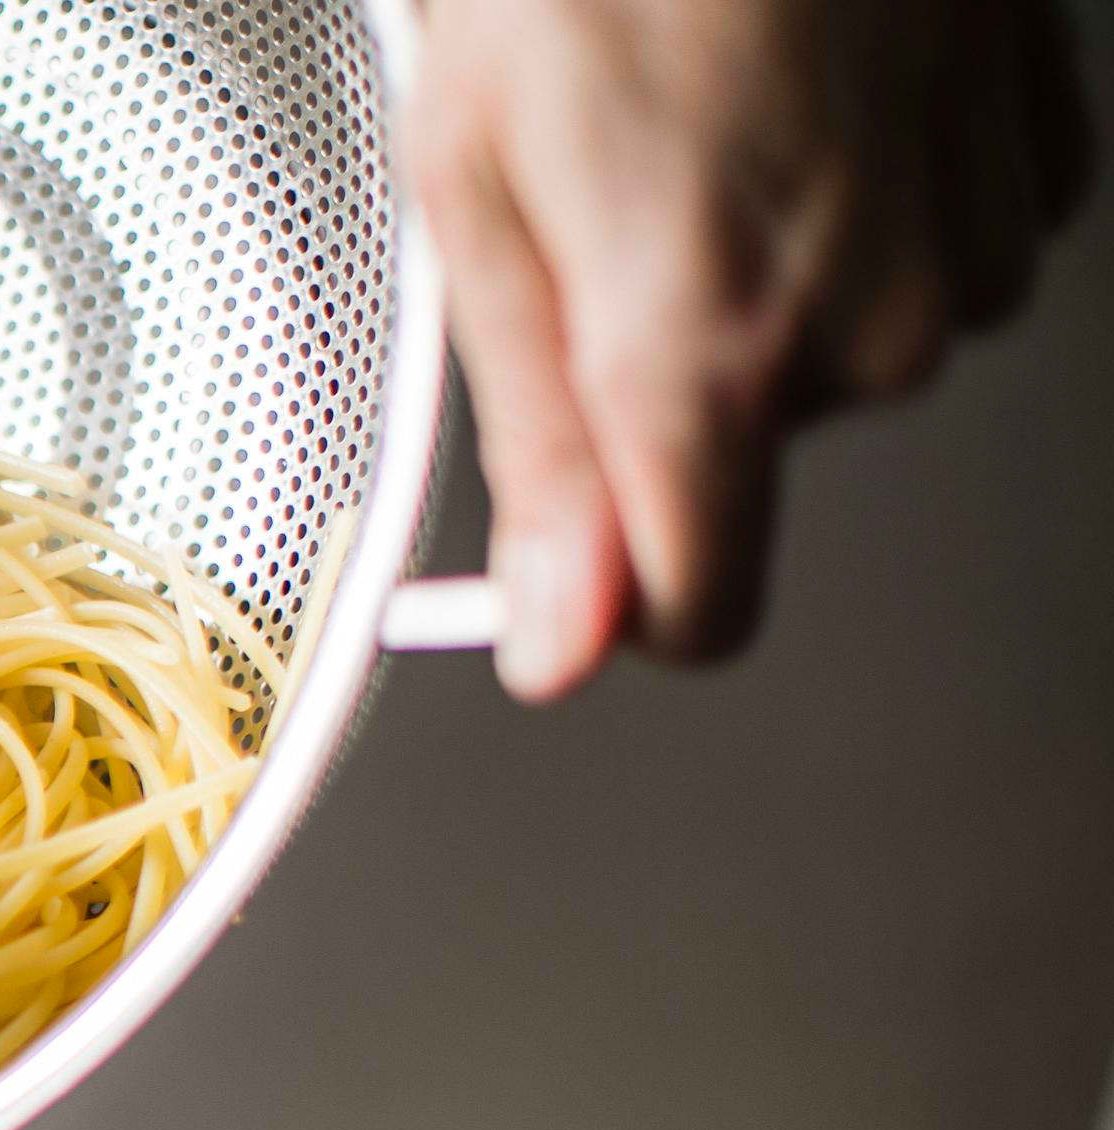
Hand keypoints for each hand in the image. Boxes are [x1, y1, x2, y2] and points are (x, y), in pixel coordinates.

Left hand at [405, 0, 1090, 699]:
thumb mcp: (483, 202)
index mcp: (706, 353)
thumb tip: (555, 643)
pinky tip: (805, 94)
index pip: (699, 614)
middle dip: (673, 370)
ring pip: (846, 353)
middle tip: (608, 202)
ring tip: (702, 122)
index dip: (624, 596)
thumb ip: (538, 448)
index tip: (574, 552)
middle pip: (755, 457)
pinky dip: (864, 201)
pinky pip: (934, 255)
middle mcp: (869, 328)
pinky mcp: (1038, 163)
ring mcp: (972, 244)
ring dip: (772, 273)